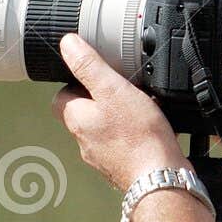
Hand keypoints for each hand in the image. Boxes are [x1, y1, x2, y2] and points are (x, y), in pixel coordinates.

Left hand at [52, 33, 185, 192]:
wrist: (160, 177)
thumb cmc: (137, 135)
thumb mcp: (113, 89)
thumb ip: (89, 65)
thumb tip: (67, 44)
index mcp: (77, 119)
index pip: (62, 95)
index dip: (77, 82)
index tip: (98, 76)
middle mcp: (84, 140)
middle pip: (84, 112)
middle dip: (101, 99)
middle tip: (122, 90)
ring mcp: (102, 157)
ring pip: (104, 129)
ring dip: (118, 117)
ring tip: (140, 108)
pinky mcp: (121, 166)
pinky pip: (122, 144)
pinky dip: (132, 134)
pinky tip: (150, 130)